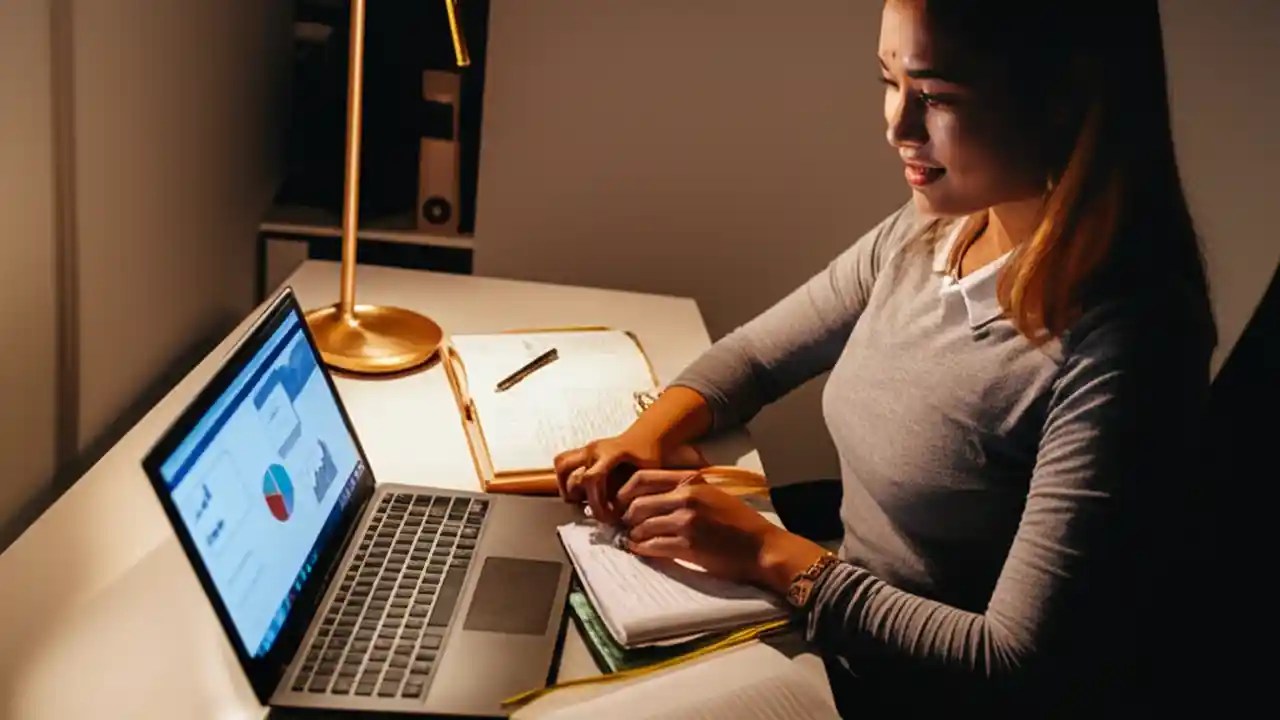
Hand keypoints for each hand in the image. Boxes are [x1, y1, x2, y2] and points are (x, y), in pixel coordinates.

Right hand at [553, 433, 706, 523]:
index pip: (593, 479)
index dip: (597, 502)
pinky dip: (565, 479)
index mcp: (612, 452)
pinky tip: (580, 495)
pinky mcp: (583, 452)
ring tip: (581, 503)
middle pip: (571, 473)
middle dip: (580, 498)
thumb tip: (630, 514)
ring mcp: (587, 448)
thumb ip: (640, 491)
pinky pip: (564, 463)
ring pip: (562, 465)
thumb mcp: (652, 472)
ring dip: (567, 487)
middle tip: (594, 511)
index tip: (608, 517)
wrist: (650, 437)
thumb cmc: (653, 455)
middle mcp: (595, 449)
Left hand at [616, 469, 826, 591]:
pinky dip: (641, 549)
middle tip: (622, 525)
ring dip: (632, 535)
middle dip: (625, 517)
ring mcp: (686, 522)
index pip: (642, 478)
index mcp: (691, 481)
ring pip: (642, 526)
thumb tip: (652, 496)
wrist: (761, 547)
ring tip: (631, 539)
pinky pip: (652, 546)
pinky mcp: (688, 546)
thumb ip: (685, 489)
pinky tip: (639, 550)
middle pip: (637, 503)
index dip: (623, 492)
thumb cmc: (739, 522)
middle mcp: (686, 498)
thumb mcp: (712, 493)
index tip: (618, 502)